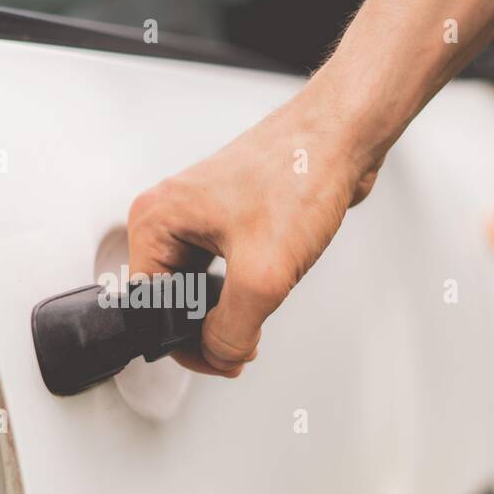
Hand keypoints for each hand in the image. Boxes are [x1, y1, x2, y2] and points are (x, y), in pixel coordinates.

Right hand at [127, 77, 378, 376]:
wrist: (344, 137)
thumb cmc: (299, 173)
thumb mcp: (261, 274)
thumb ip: (232, 330)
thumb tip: (222, 355)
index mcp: (157, 220)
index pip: (149, 307)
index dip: (184, 342)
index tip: (221, 357)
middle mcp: (172, 215)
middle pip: (173, 300)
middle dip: (209, 329)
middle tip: (244, 345)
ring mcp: (202, 217)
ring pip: (202, 289)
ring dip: (232, 310)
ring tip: (263, 305)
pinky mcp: (232, 219)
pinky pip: (227, 273)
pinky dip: (247, 291)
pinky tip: (272, 285)